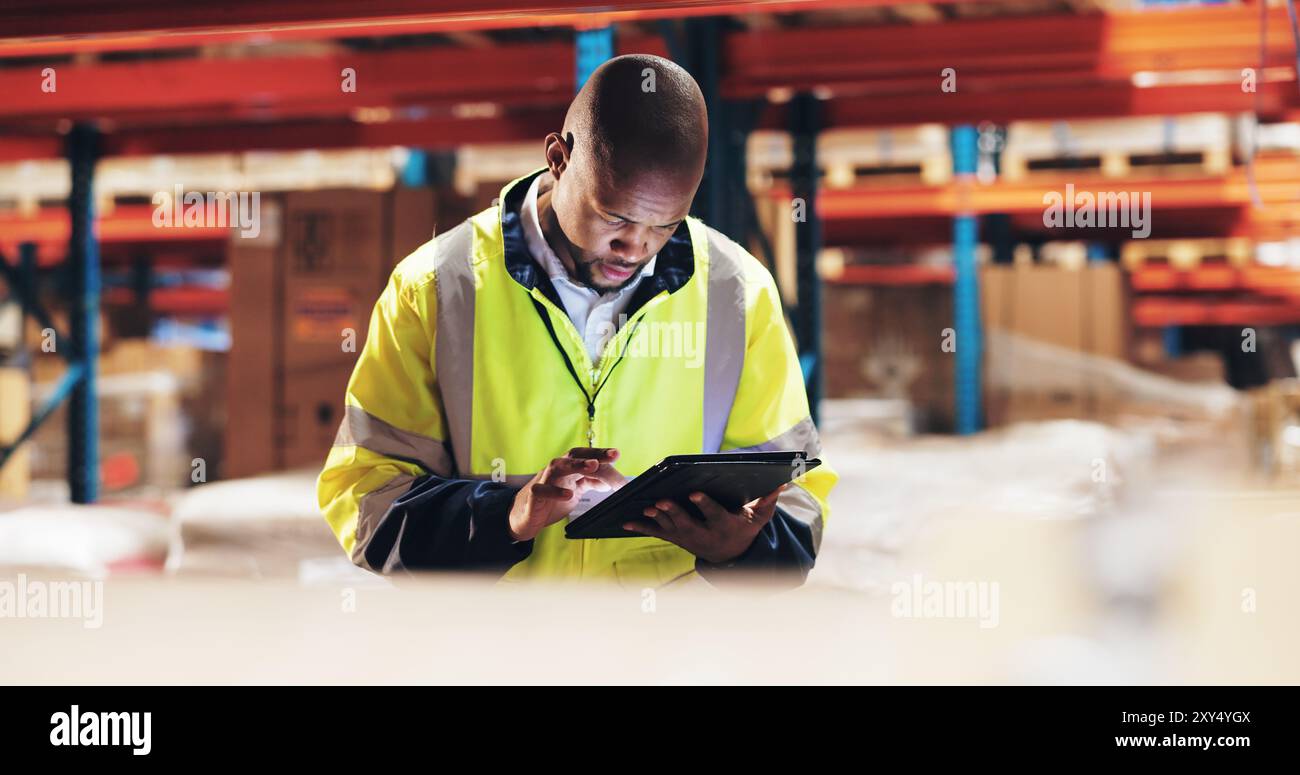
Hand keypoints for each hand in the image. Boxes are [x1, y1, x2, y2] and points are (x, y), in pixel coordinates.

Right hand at [508, 448, 621, 541]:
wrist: (524, 517)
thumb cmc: (550, 501)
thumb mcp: (574, 490)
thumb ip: (590, 483)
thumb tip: (611, 480)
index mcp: (568, 468)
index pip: (586, 456)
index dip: (601, 455)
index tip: (617, 454)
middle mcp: (556, 470)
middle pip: (575, 455)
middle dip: (594, 454)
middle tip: (613, 455)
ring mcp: (544, 480)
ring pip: (558, 467)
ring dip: (576, 465)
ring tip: (593, 466)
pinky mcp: (533, 496)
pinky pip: (542, 490)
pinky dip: (555, 491)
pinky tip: (569, 494)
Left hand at [623, 485, 786, 563]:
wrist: (730, 555)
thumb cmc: (744, 530)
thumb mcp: (759, 519)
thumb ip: (768, 502)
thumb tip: (783, 483)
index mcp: (723, 526)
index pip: (713, 515)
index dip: (704, 505)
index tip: (694, 493)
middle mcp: (703, 535)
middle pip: (686, 523)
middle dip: (674, 512)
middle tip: (661, 501)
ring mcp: (687, 538)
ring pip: (669, 528)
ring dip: (657, 519)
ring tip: (645, 508)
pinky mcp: (675, 538)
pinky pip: (656, 533)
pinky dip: (641, 527)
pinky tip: (625, 521)